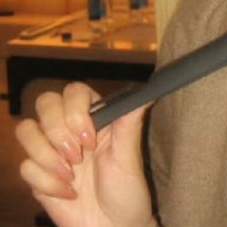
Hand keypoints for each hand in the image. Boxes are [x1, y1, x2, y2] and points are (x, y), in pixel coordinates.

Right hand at [15, 82, 155, 226]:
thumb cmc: (126, 190)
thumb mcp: (130, 157)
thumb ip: (130, 123)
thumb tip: (144, 94)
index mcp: (94, 117)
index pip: (74, 91)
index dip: (75, 110)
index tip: (90, 138)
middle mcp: (69, 128)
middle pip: (45, 103)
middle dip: (57, 130)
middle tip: (77, 156)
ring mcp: (51, 150)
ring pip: (26, 130)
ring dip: (46, 155)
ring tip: (71, 175)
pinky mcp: (37, 175)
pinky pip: (25, 167)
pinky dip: (46, 182)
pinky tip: (67, 192)